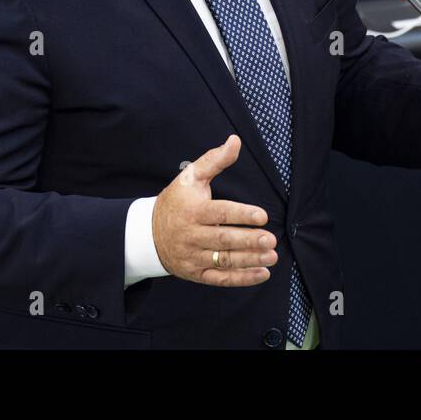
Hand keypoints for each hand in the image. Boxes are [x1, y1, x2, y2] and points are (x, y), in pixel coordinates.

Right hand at [151, 135, 276, 286]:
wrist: (148, 234)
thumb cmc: (176, 201)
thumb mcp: (190, 177)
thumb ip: (215, 160)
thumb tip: (235, 141)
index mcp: (193, 211)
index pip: (220, 213)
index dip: (241, 215)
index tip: (262, 216)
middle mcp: (192, 235)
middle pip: (223, 240)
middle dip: (248, 240)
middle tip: (271, 239)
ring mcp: (193, 256)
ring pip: (224, 261)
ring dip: (250, 260)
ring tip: (272, 255)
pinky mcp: (196, 273)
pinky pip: (221, 278)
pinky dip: (242, 278)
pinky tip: (262, 273)